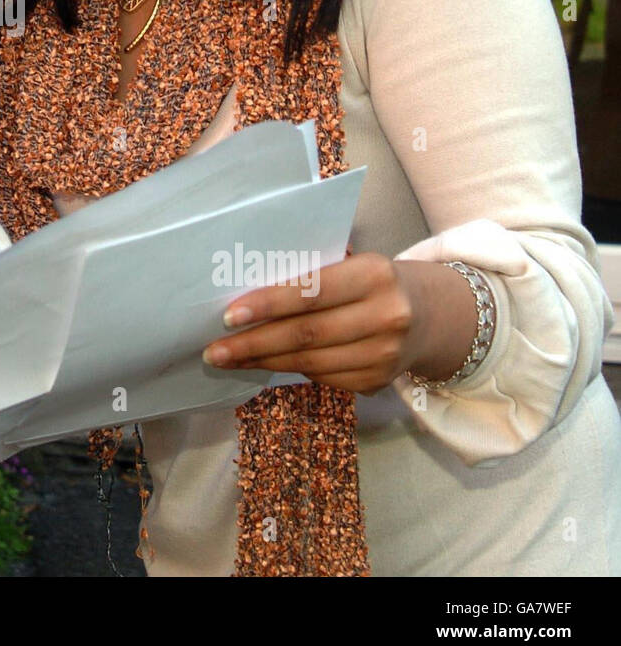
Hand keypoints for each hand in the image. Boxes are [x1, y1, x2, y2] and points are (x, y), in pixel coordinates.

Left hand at [201, 253, 475, 395]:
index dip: (268, 304)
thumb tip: (245, 290)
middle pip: (306, 334)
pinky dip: (289, 371)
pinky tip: (263, 364)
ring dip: (262, 362)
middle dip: (253, 344)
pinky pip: (322, 378)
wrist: (431, 315)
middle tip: (213, 350)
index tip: (229, 315)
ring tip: (227, 359)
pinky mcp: (379, 382)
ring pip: (310, 362)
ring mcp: (385, 355)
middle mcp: (386, 316)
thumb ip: (311, 273)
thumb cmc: (370, 280)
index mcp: (374, 274)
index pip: (311, 291)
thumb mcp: (352, 263)